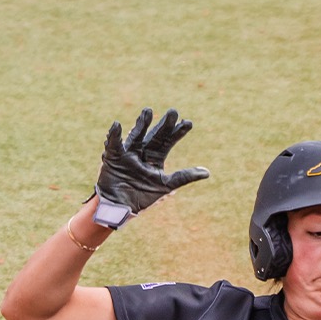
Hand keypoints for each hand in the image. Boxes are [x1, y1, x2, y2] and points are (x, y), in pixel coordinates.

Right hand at [94, 108, 209, 224]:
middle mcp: (143, 152)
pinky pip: (114, 145)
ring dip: (141, 124)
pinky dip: (114, 135)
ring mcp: (128, 153)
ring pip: (136, 136)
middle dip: (163, 124)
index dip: (178, 132)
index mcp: (156, 157)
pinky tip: (117, 125)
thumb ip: (184, 177)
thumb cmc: (142, 197)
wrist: (121, 208)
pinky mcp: (113, 157)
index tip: (188, 122)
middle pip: (154, 135)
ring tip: (148, 111)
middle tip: (173, 111)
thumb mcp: (166, 185)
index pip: (168, 141)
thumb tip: (207, 173)